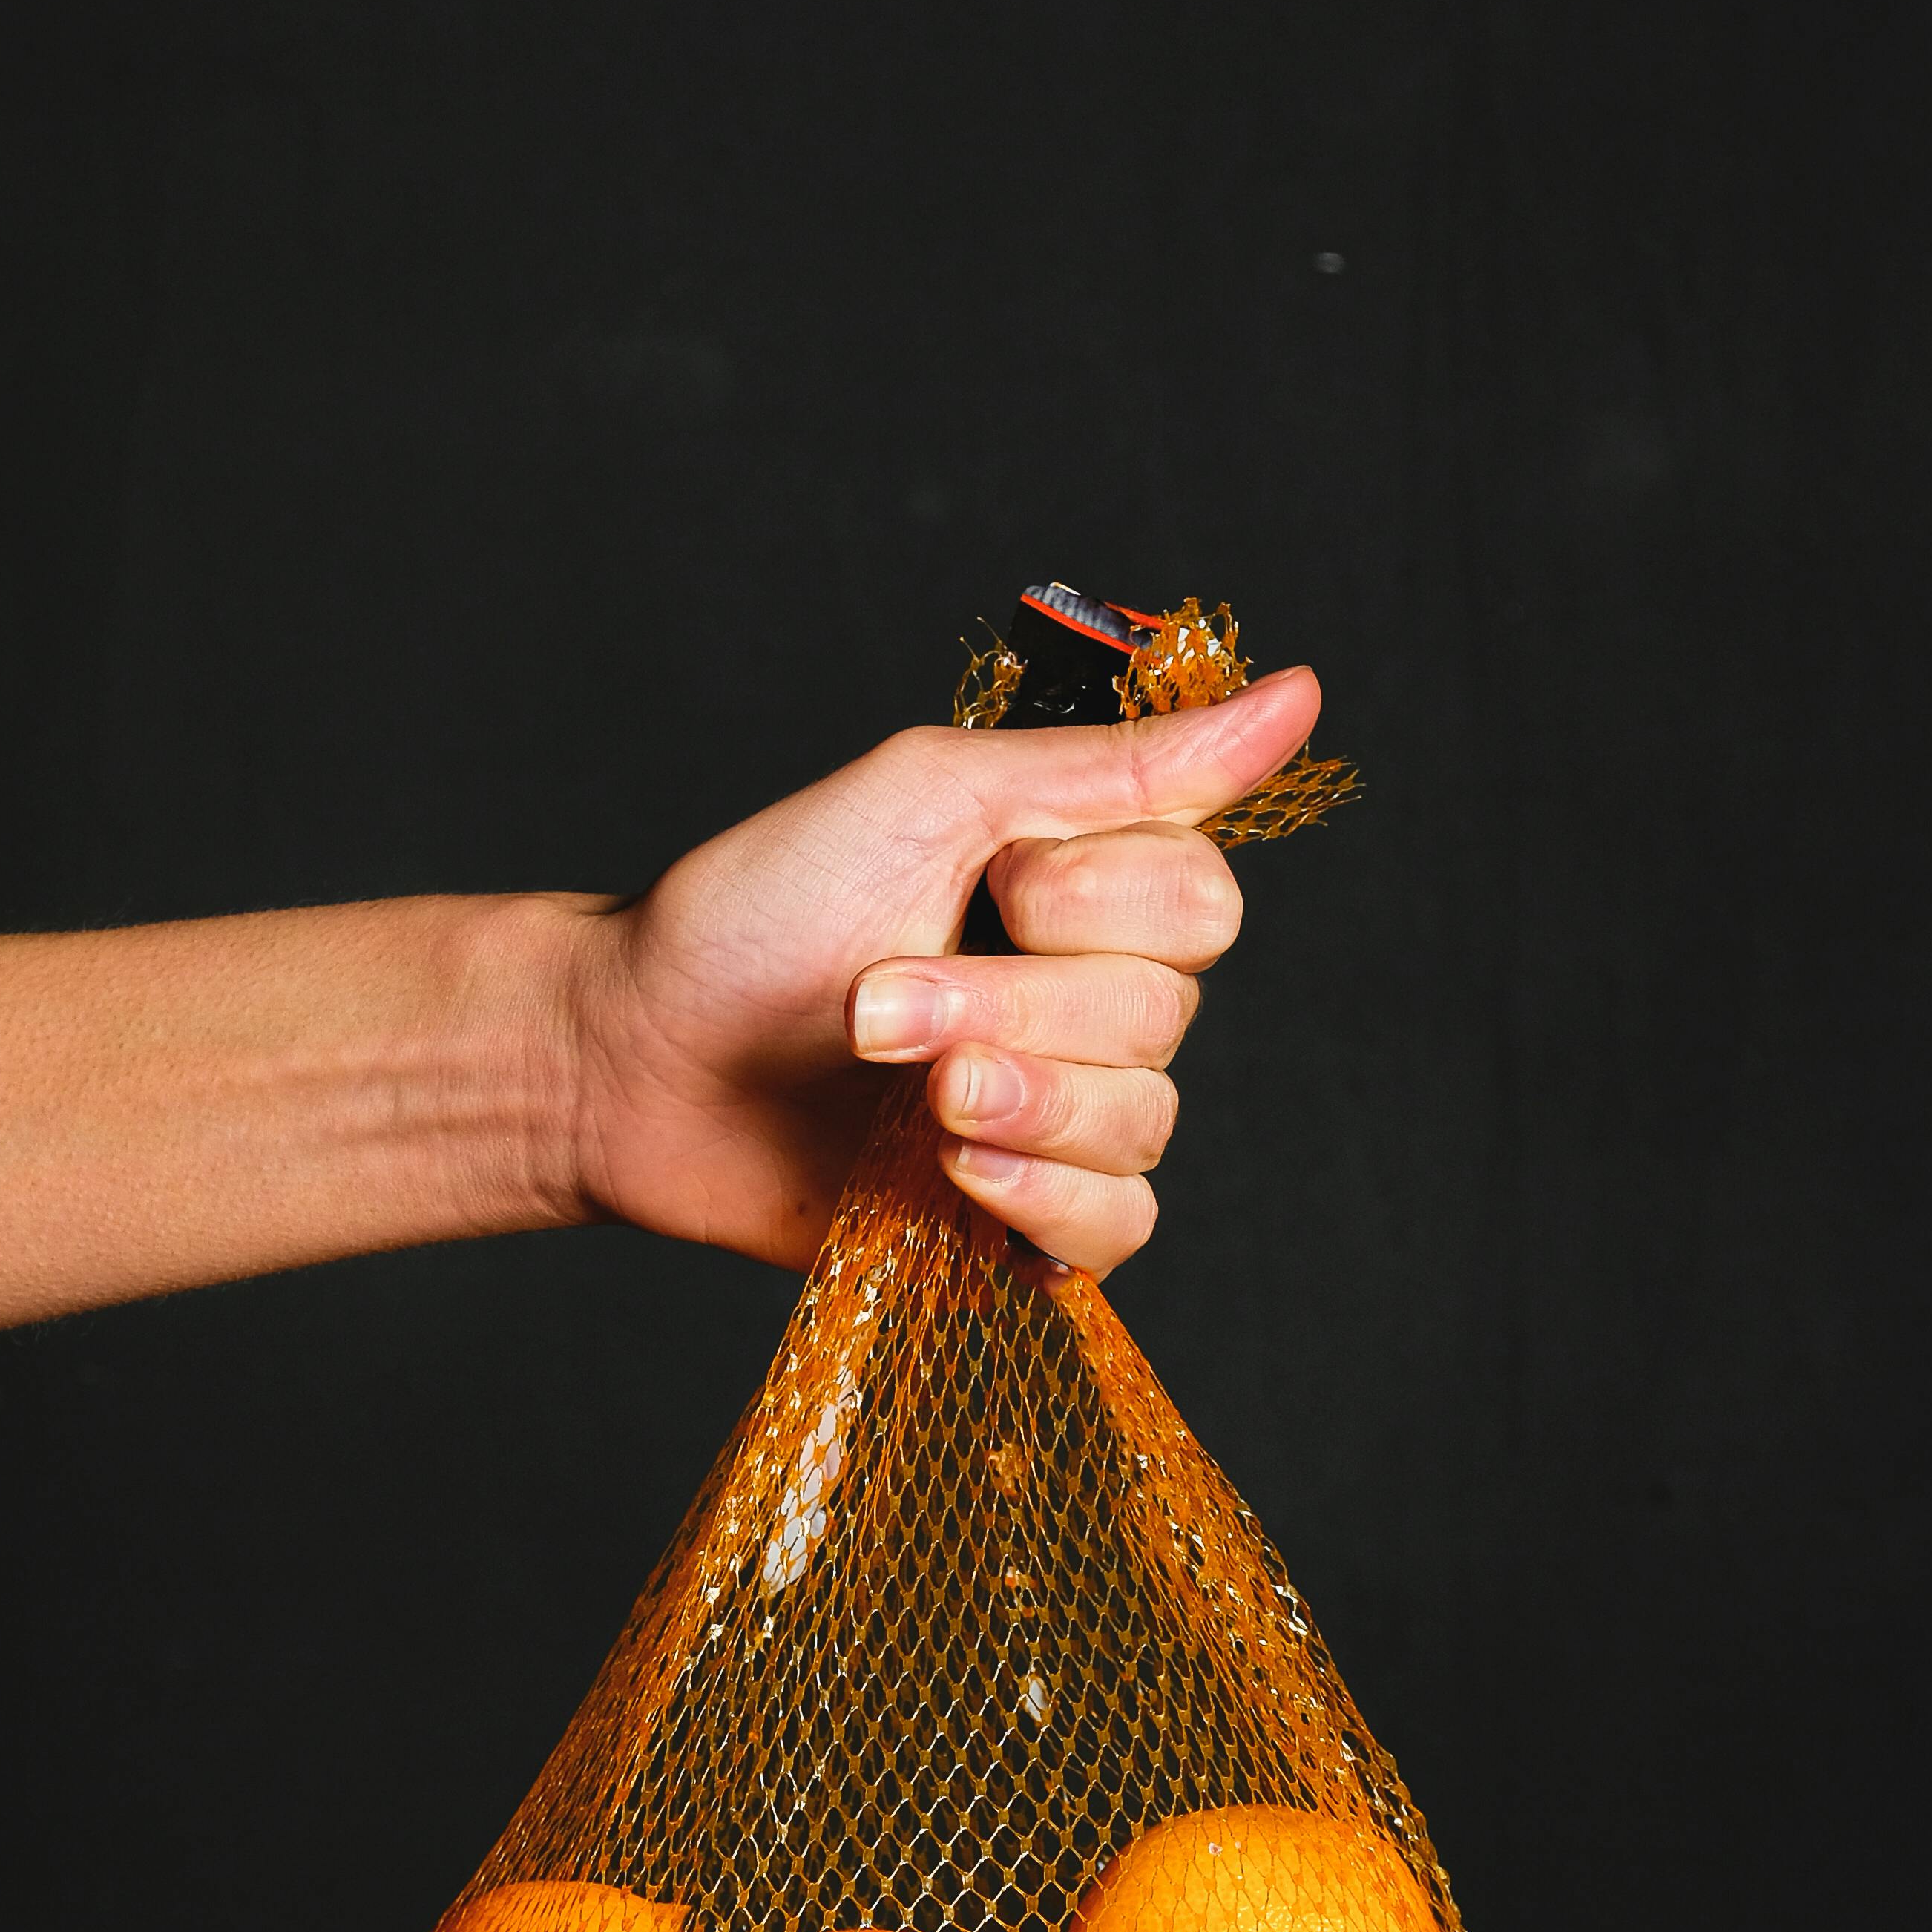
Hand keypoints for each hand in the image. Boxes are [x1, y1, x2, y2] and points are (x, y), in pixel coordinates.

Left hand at [555, 667, 1321, 1275]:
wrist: (634, 1063)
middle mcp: (1084, 999)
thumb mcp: (928, 796)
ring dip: (1014, 1102)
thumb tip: (1298, 699)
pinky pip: (1115, 1232)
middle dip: (1013, 1009)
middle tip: (878, 1004)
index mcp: (1079, 887)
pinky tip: (957, 1180)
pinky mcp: (1015, 1220)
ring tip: (904, 1096)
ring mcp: (1053, 1114)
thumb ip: (1114, 768)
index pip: (1202, 900)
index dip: (1101, 899)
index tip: (990, 880)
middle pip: (1166, 1016)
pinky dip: (1046, 1206)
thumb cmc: (756, 912)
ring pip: (1143, 1125)